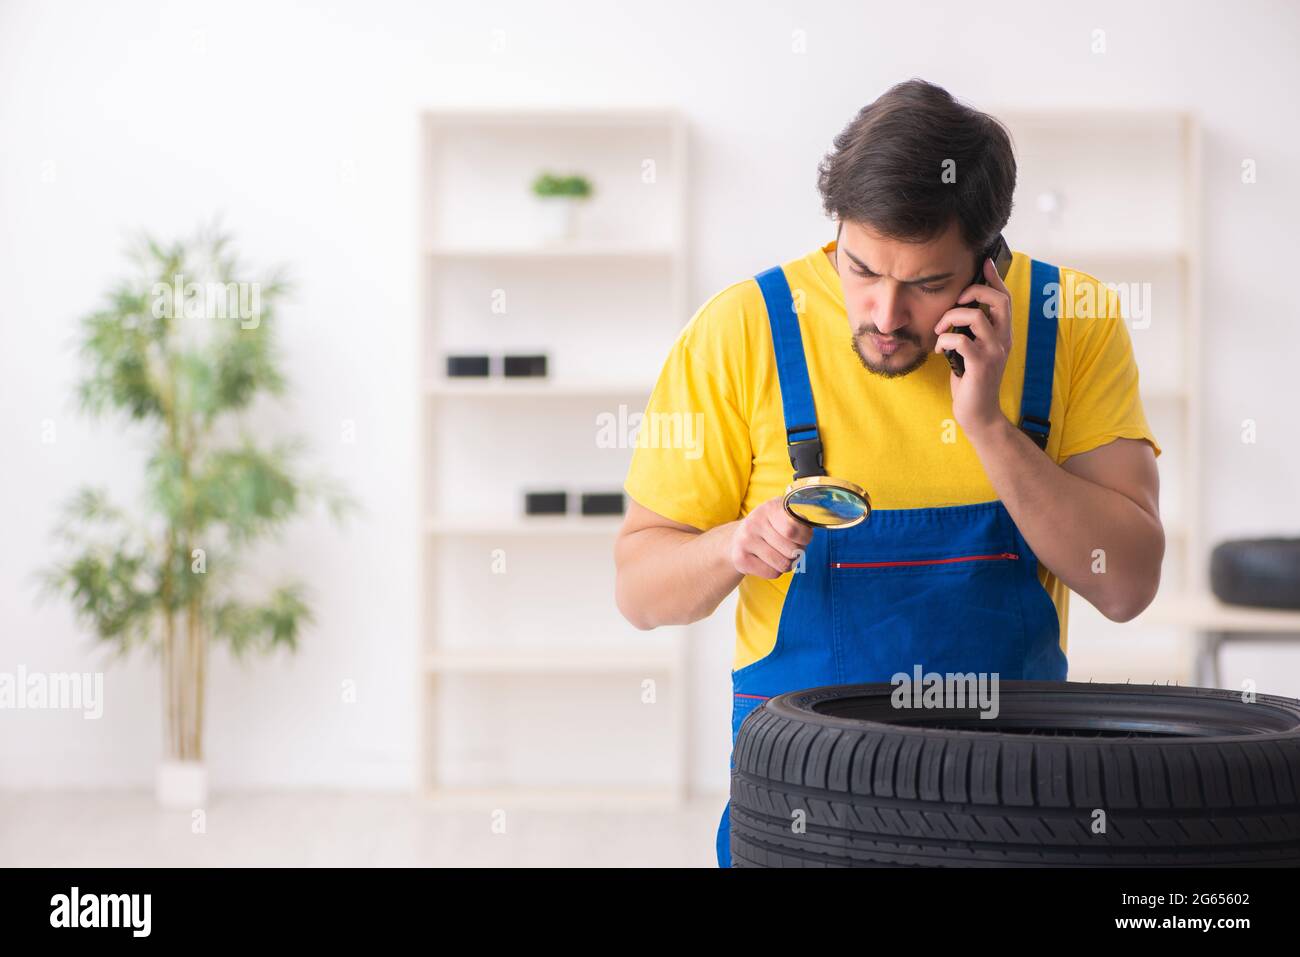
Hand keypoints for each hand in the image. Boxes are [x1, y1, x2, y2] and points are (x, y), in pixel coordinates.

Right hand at [728, 496, 813, 578]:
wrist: (738, 538)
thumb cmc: (771, 528)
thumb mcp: (784, 516)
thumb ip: (800, 521)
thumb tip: (812, 530)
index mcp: (770, 507)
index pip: (794, 529)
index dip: (805, 538)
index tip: (804, 538)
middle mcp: (755, 521)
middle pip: (791, 550)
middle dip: (797, 553)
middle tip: (791, 548)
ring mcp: (745, 540)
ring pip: (783, 564)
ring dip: (788, 564)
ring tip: (780, 555)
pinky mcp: (740, 558)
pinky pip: (772, 573)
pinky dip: (775, 571)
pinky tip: (768, 561)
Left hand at [933, 256, 1012, 438]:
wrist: (978, 413)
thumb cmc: (971, 380)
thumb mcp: (974, 350)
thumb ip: (972, 331)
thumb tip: (957, 308)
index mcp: (1003, 333)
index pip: (1005, 298)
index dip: (995, 278)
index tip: (984, 263)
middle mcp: (1003, 339)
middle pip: (997, 300)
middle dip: (973, 292)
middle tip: (955, 302)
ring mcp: (993, 352)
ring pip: (975, 316)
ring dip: (950, 318)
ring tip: (940, 330)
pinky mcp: (980, 366)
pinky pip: (960, 340)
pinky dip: (944, 341)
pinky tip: (939, 351)